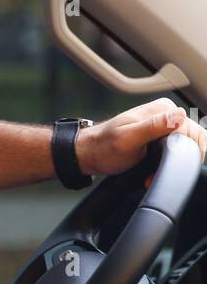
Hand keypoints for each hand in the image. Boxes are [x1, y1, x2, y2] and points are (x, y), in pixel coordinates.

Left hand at [76, 98, 206, 177]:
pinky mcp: (161, 137)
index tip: (165, 165)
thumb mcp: (128, 139)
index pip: (192, 130)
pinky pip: (175, 151)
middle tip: (154, 173)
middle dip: (177, 161)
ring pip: (185, 148)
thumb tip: (179, 116)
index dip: (183, 152)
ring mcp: (164, 125)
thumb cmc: (104, 147)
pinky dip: (166, 164)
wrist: (90, 154)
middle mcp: (167, 114)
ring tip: (151, 174)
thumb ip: (153, 127)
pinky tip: (151, 172)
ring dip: (171, 165)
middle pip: (191, 140)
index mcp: (163, 109)